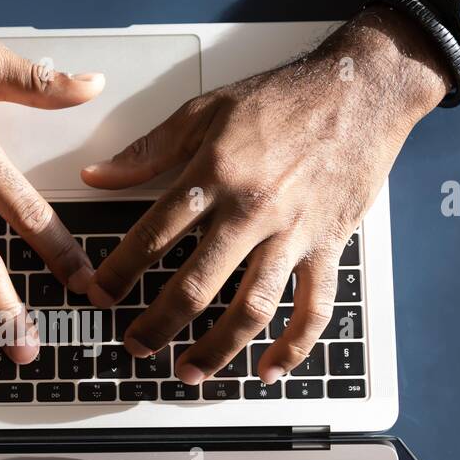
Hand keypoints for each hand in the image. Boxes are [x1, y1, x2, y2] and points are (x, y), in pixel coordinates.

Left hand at [80, 9, 448, 384]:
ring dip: (217, 348)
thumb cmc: (283, 97)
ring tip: (188, 371)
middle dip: (158, 324)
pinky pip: (314, 308)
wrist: (362, 88)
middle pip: (195, 285)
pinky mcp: (329, 246)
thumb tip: (96, 176)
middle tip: (135, 345)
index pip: (152, 237)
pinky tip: (268, 371)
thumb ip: (147, 150)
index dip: (118, 272)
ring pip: (251, 308)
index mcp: (214, 174)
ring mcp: (293, 233)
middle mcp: (251, 210)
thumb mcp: (205, 110)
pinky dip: (294, 347)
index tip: (98, 295)